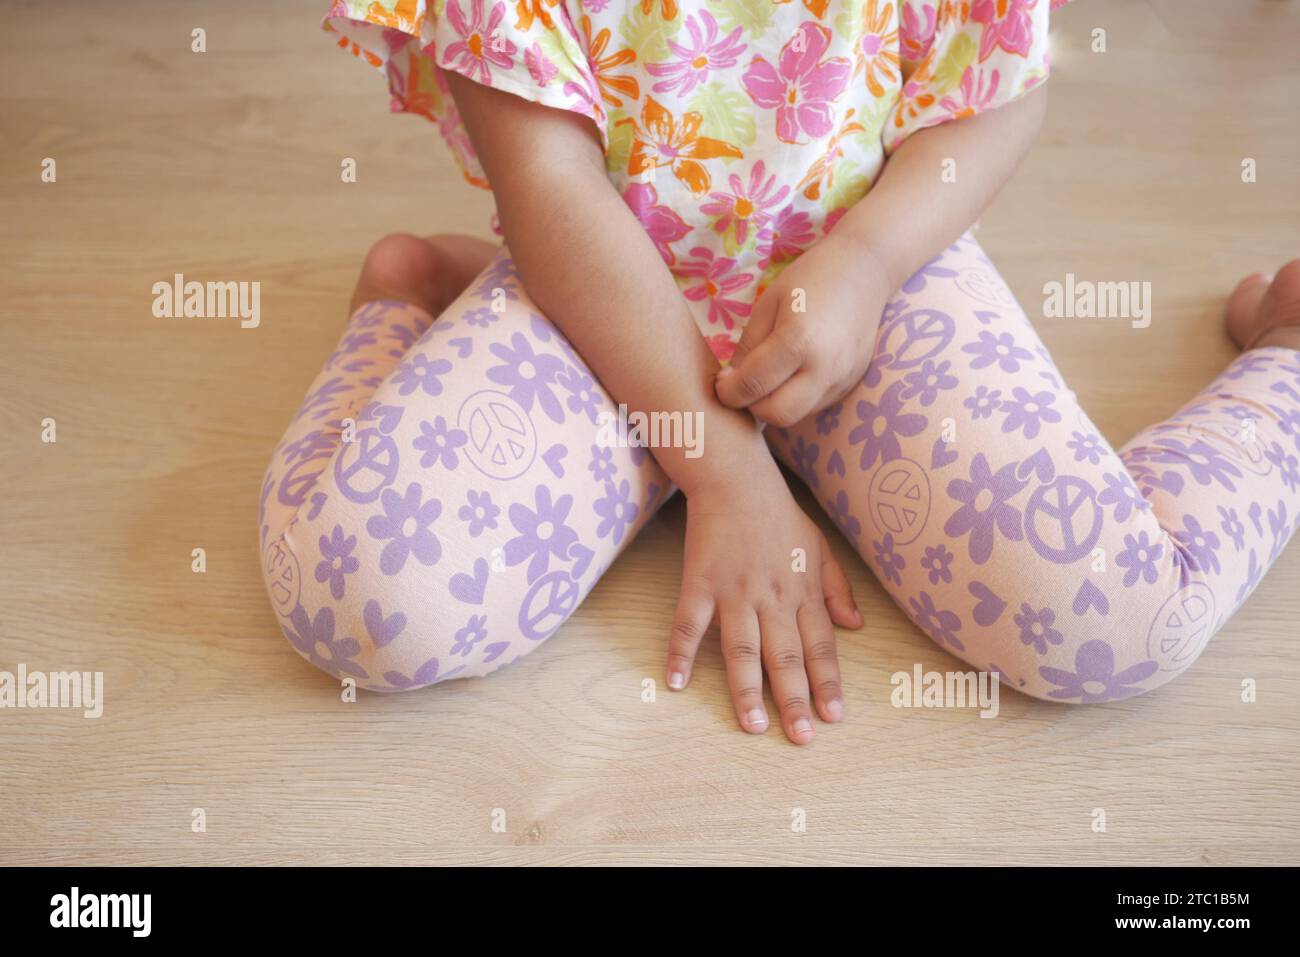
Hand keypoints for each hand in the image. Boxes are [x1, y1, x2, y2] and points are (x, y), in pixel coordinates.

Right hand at [665, 452, 861, 744]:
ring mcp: (734, 591)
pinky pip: (689, 623)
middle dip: (794, 699)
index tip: (833, 718)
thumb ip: (836, 588)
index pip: (819, 645)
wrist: (735, 478)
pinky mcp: (700, 582)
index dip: (827, 683)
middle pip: (785, 656)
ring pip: (742, 649)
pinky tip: (675, 682)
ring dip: (747, 689)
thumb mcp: (819, 545)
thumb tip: (856, 627)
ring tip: (751, 726)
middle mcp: (772, 595)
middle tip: (800, 738)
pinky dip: (680, 653)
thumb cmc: (778, 513)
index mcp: (802, 590)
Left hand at [715, 233, 891, 426]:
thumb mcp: (768, 303)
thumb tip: (732, 381)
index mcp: (798, 341)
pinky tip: (794, 372)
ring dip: (776, 404)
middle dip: (753, 406)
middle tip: (745, 384)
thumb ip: (748, 346)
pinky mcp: (851, 383)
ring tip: (770, 376)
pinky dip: (796, 397)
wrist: (865, 270)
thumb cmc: (811, 278)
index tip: (722, 382)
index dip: (728, 392)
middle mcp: (824, 368)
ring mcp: (842, 379)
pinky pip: (815, 405)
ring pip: (798, 416)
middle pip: (778, 416)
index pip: (752, 386)